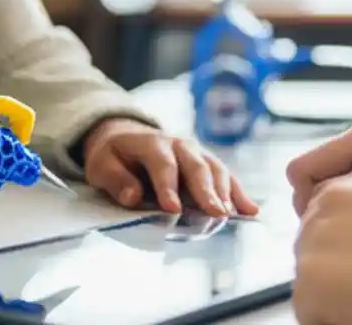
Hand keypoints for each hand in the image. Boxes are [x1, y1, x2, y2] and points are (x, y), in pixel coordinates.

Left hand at [80, 118, 258, 216]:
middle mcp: (178, 144)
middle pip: (196, 165)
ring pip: (215, 169)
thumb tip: (133, 196)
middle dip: (206, 190)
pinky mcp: (206, 162)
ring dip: (225, 192)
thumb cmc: (113, 155)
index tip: (172, 209)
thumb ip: (116, 180)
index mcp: (150, 142)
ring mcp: (196, 151)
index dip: (167, 186)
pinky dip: (239, 192)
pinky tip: (251, 210)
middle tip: (215, 214)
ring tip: (231, 214)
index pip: (162, 164)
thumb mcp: (101, 165)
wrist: (124, 136)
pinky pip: (226, 176)